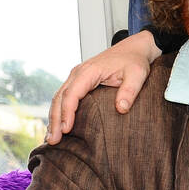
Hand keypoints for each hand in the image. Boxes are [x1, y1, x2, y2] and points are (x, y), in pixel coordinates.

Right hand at [46, 30, 160, 142]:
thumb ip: (129, 91)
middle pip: (60, 98)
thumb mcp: (137, 75)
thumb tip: (121, 109)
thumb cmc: (135, 61)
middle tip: (53, 140)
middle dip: (55, 120)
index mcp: (89, 71)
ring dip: (54, 118)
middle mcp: (78, 73)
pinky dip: (59, 112)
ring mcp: (76, 77)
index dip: (67, 112)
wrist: (134, 49)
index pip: (72, 94)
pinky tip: (58, 127)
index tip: (66, 130)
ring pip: (59, 98)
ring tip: (51, 138)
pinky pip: (64, 97)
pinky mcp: (79, 82)